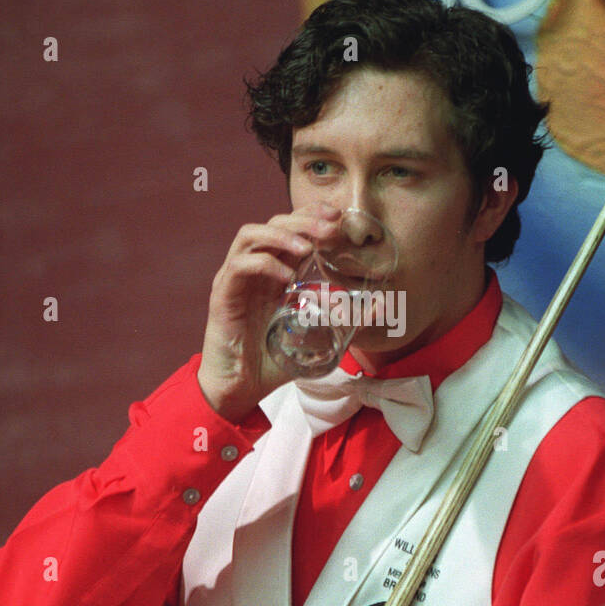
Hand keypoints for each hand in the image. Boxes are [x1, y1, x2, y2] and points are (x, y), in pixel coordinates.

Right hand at [197, 201, 341, 422]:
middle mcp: (254, 269)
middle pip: (273, 223)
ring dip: (282, 235)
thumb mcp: (316, 338)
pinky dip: (264, 264)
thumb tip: (382, 307)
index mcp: (275, 272)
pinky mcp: (222, 294)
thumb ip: (345, 321)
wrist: (238, 390)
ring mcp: (235, 279)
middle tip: (330, 227)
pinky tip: (286, 277)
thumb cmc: (272, 363)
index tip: (338, 217)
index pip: (290, 228)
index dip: (312, 215)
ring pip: (251, 235)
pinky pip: (239, 266)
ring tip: (307, 246)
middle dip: (304, 220)